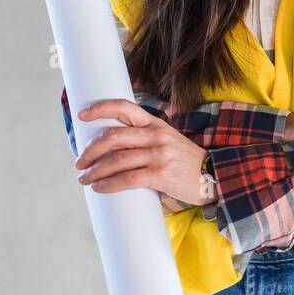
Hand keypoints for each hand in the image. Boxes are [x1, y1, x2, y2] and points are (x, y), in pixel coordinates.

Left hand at [72, 99, 215, 207]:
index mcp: (155, 123)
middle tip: (79, 162)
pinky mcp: (161, 174)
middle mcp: (155, 135)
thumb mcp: (167, 140)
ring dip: (94, 170)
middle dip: (90, 150)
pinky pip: (128, 178)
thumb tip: (111, 148)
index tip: (82, 114)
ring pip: (117, 159)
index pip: (124, 107)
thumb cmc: (184, 161)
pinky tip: (99, 187)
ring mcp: (159, 154)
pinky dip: (109, 183)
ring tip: (84, 178)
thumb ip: (144, 139)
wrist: (214, 176)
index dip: (100, 108)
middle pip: (113, 136)